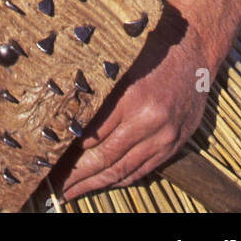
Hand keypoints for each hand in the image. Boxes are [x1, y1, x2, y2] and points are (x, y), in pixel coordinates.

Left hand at [53, 10, 208, 201]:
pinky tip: (103, 183)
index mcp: (132, 98)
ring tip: (72, 192)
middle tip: (53, 189)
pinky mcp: (175, 144)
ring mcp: (165, 136)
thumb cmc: (150, 48)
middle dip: (77, 176)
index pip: (93, 135)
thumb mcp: (118, 62)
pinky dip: (122, 179)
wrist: (193, 48)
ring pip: (125, 169)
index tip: (47, 161)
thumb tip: (64, 118)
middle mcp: (150, 122)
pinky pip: (144, 169)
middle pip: (106, 158)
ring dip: (96, 184)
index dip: (68, 153)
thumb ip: (96, 91)